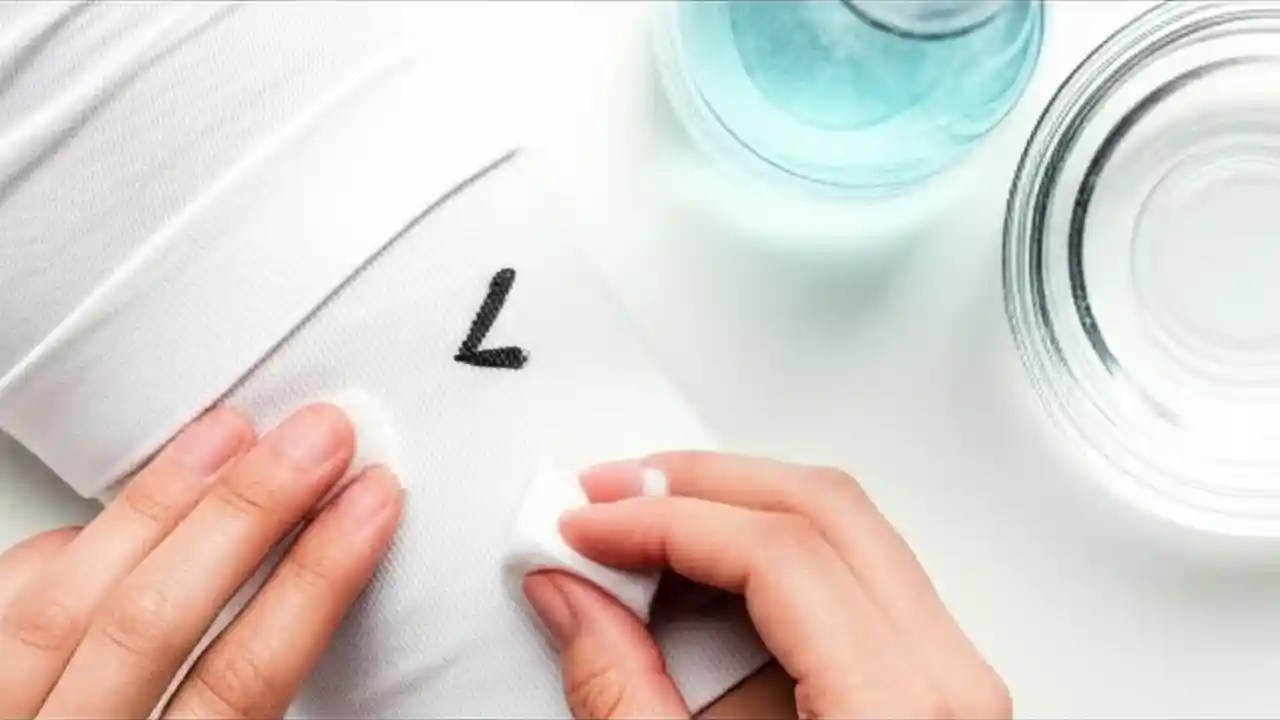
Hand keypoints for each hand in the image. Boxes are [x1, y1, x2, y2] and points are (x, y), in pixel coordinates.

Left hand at [0, 404, 402, 717]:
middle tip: (318, 440)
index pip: (243, 682)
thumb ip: (249, 718)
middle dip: (248, 511)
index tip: (369, 504)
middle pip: (152, 622)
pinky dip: (61, 552)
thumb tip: (314, 611)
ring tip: (231, 435)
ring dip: (159, 503)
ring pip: (61, 600)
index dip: (315, 580)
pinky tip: (116, 514)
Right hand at [523, 452, 1009, 718]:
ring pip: (846, 529)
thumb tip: (569, 594)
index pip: (781, 554)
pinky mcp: (930, 686)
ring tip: (644, 522)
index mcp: (900, 714)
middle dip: (701, 484)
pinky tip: (704, 568)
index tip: (587, 526)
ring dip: (735, 507)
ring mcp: (951, 680)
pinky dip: (769, 552)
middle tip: (608, 495)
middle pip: (823, 510)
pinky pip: (855, 573)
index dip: (666, 521)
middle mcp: (949, 684)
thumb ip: (620, 692)